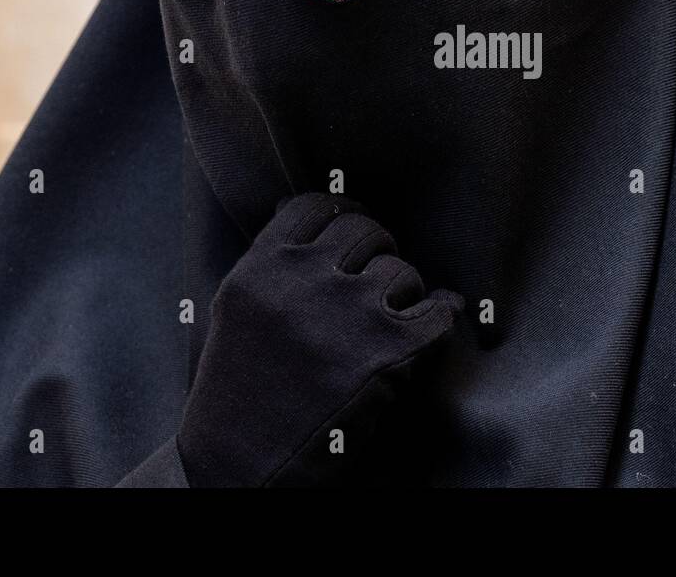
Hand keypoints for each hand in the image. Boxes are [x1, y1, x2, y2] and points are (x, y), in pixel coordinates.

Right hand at [177, 193, 462, 485]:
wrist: (238, 468)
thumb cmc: (236, 396)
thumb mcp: (233, 312)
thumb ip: (272, 263)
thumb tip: (308, 210)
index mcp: (261, 268)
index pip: (317, 207)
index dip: (343, 215)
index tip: (354, 234)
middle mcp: (304, 280)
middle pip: (366, 231)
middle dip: (377, 252)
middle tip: (376, 282)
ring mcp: (347, 312)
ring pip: (401, 271)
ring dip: (403, 293)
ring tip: (390, 321)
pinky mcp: (386, 351)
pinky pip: (437, 312)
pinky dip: (442, 316)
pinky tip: (437, 321)